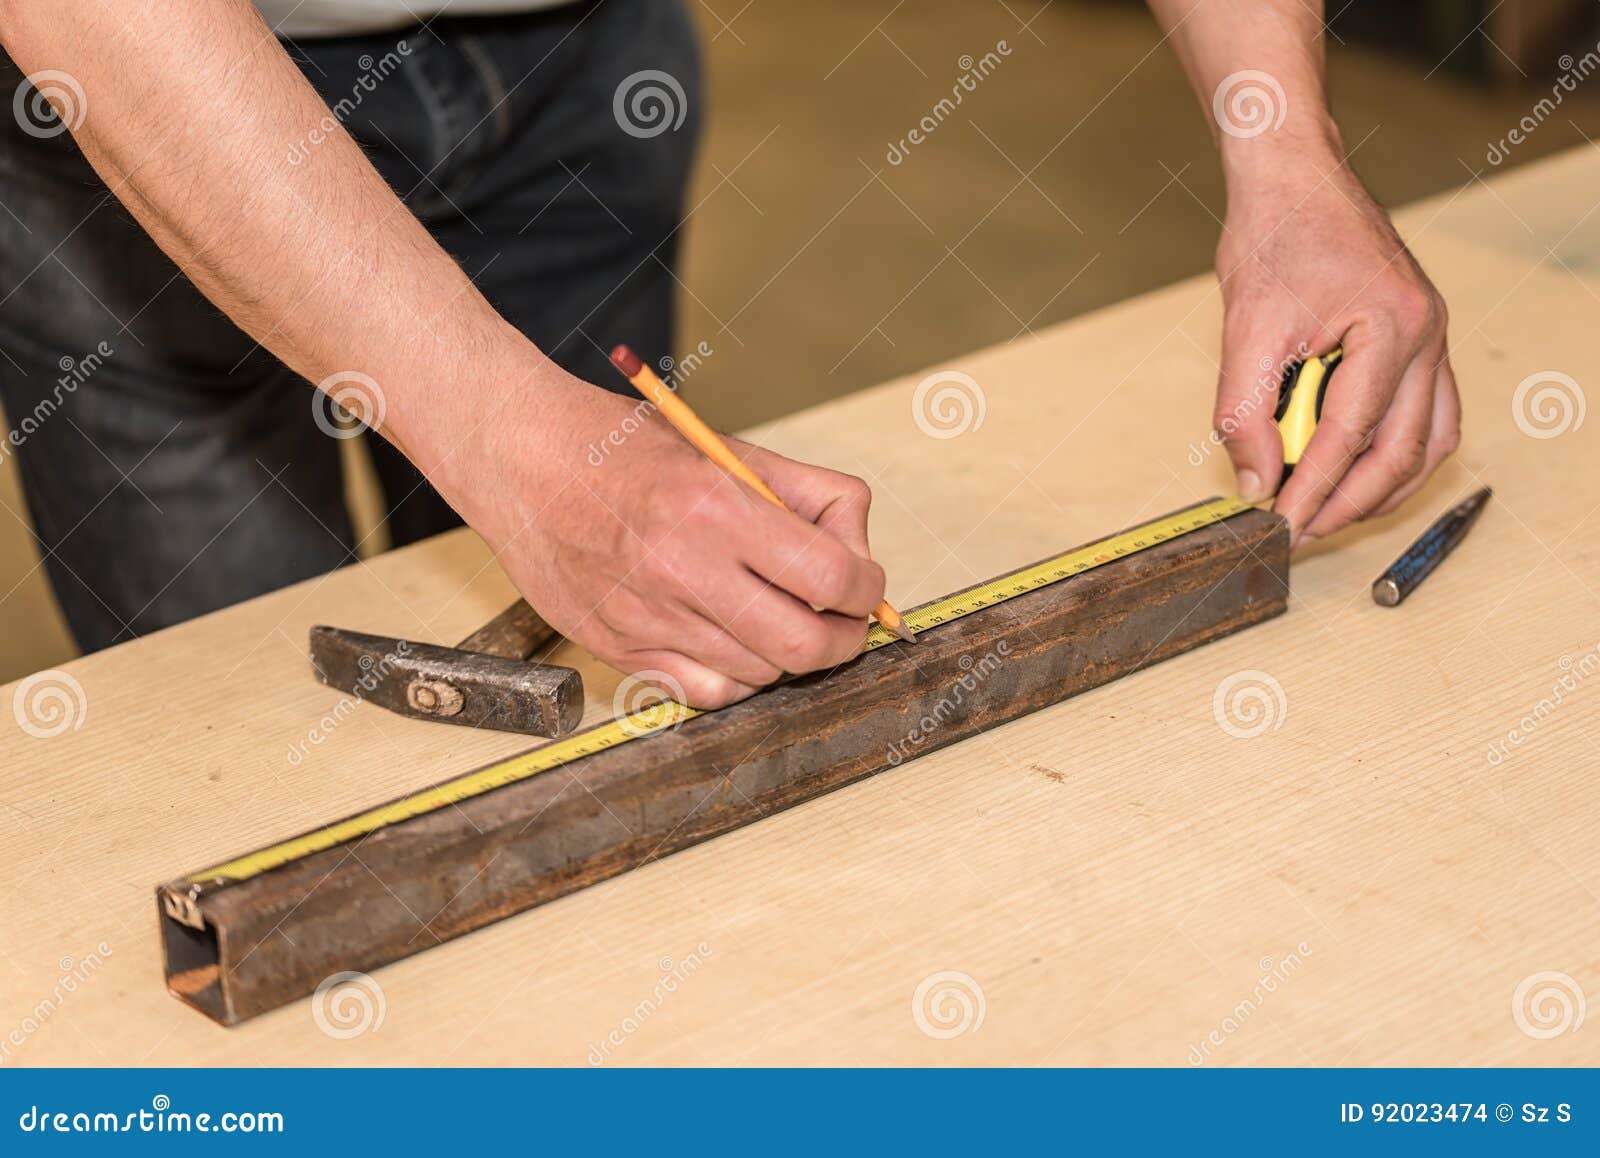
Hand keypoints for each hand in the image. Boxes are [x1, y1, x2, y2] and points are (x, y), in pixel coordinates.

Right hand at [437, 371, 885, 707]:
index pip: (831, 576)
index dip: (866, 590)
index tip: (865, 587)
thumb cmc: (620, 448)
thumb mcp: (724, 448)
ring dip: (788, 656)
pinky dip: (736, 678)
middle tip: (843, 623)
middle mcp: (681, 567)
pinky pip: (705, 693)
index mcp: (716, 506)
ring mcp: (646, 616)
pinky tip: (734, 644)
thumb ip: (803, 494)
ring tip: (782, 620)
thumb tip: (857, 550)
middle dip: (843, 639)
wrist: (519, 460)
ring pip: (759, 674)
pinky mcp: (617, 648)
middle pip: (804, 644)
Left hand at [1213, 150, 1460, 543]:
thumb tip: (1252, 481)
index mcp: (1392, 327)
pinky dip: (1393, 453)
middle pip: (1404, 450)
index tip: (1282, 526)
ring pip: (1429, 441)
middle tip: (1302, 531)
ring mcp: (1432, 338)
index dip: (1314, 491)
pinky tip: (1351, 470)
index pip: (1352, 436)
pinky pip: (1427, 415)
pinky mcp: (1420, 341)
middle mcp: (1427, 336)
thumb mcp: (1245, 329)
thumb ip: (1244, 411)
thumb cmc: (1275, 234)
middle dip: (1350, 502)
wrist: (1295, 178)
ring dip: (1381, 487)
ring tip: (1328, 512)